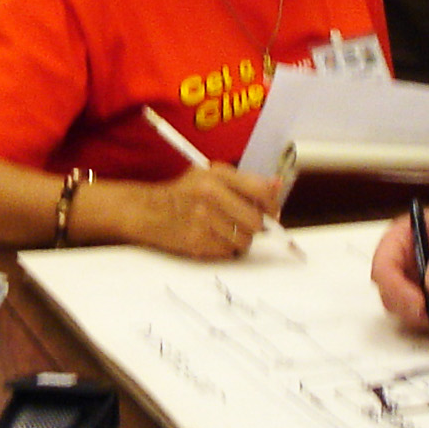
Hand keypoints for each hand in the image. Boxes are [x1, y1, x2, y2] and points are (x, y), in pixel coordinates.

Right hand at [100, 165, 284, 258]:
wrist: (149, 211)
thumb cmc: (184, 193)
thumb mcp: (212, 175)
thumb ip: (246, 181)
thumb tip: (278, 185)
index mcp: (218, 175)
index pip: (261, 191)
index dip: (272, 205)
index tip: (271, 212)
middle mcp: (210, 195)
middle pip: (257, 222)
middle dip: (257, 226)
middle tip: (246, 223)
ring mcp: (203, 221)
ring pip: (245, 240)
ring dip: (241, 239)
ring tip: (225, 229)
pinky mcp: (198, 242)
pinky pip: (228, 252)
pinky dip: (225, 249)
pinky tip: (212, 237)